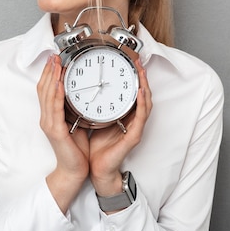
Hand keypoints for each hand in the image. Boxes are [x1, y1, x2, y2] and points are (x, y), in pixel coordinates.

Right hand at [38, 54, 88, 212]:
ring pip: (48, 95)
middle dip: (49, 70)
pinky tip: (60, 84)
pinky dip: (57, 94)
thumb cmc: (75, 150)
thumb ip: (73, 110)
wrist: (73, 171)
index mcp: (50, 116)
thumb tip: (79, 94)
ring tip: (57, 64)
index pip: (46, 90)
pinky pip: (55, 108)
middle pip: (43, 89)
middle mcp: (46, 118)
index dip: (48, 74)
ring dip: (52, 77)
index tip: (54, 60)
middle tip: (54, 56)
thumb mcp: (74, 124)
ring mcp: (49, 124)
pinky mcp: (55, 130)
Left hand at [88, 59, 151, 196]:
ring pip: (146, 103)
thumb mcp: (93, 118)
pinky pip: (141, 117)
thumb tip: (83, 85)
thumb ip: (93, 104)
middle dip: (142, 77)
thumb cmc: (96, 146)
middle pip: (142, 94)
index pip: (132, 92)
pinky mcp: (133, 137)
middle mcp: (132, 120)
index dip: (133, 76)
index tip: (130, 61)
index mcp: (123, 115)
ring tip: (142, 72)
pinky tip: (140, 93)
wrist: (95, 168)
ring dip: (145, 86)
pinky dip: (142, 104)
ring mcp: (135, 128)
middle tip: (138, 61)